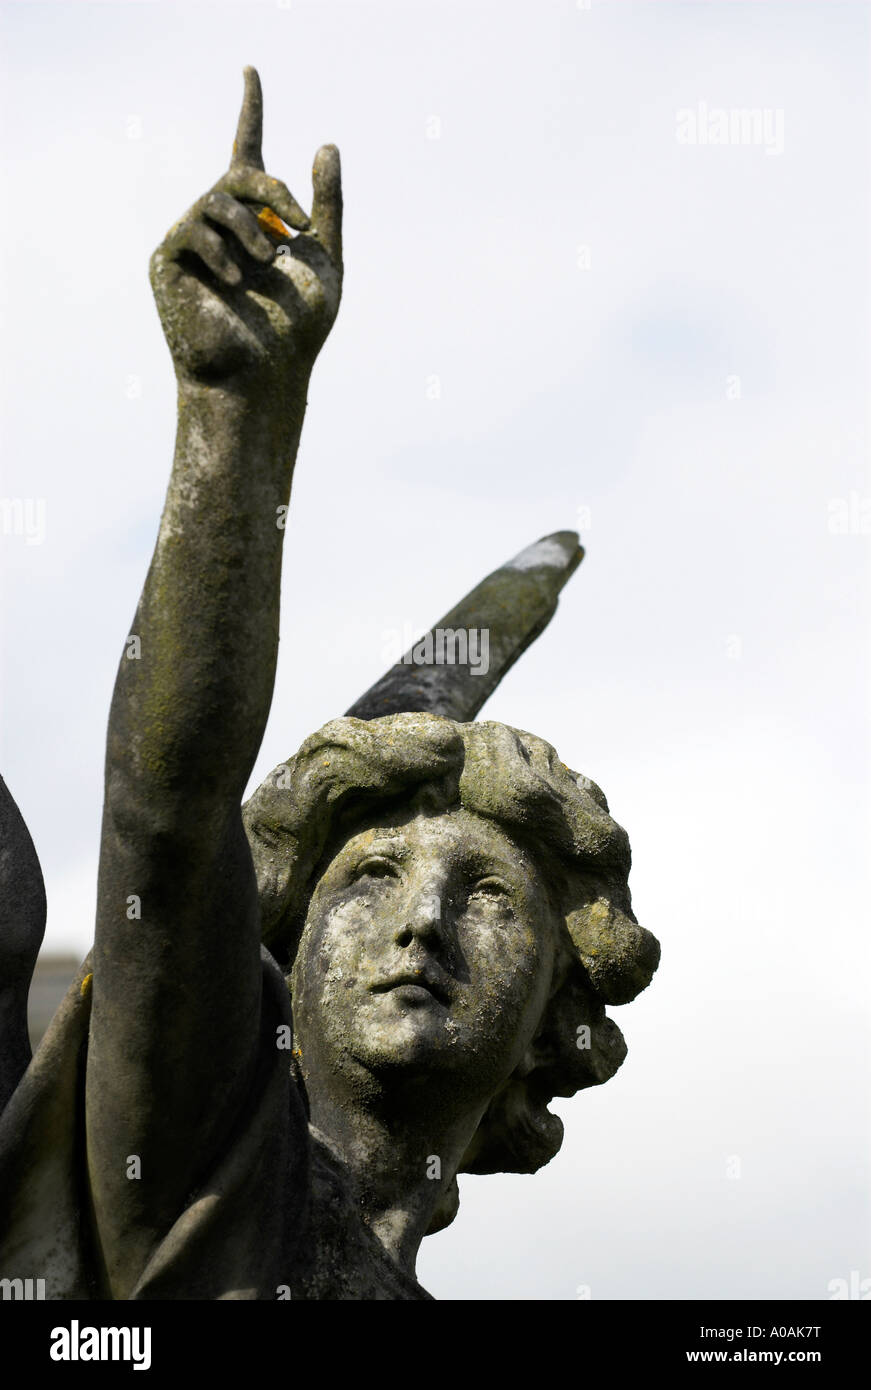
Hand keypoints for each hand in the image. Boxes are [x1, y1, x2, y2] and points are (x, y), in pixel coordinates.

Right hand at [149, 67, 341, 387]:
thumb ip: (326, 207)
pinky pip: (193, 230)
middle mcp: (221, 225)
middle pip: (240, 175)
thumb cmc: (295, 329)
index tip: (250, 71)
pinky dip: (222, 250)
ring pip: (218, 201)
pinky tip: (238, 279)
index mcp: (257, 220)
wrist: (264, 374)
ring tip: (267, 265)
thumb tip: (325, 144)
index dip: (250, 111)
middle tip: (297, 224)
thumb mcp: (325, 260)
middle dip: (273, 190)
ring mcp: (192, 241)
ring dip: (252, 229)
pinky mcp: (169, 261)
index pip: (249, 153)